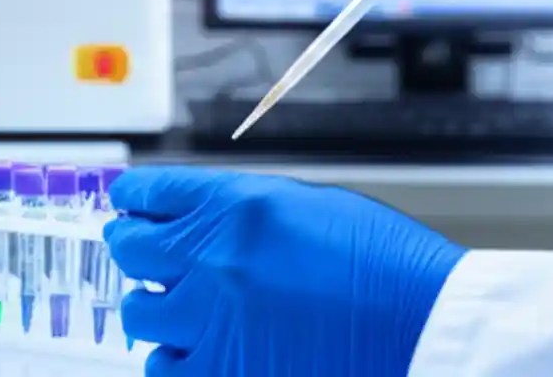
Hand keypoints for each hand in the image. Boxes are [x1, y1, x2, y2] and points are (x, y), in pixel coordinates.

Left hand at [103, 167, 465, 375]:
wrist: (425, 330)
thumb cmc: (384, 267)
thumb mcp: (307, 208)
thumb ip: (239, 212)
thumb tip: (195, 220)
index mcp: (235, 208)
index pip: (150, 194)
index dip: (133, 198)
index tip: (127, 203)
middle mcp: (213, 262)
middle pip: (131, 250)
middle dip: (132, 247)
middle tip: (139, 252)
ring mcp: (213, 324)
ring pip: (138, 313)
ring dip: (152, 308)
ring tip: (175, 309)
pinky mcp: (225, 376)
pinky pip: (162, 368)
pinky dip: (172, 358)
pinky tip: (191, 352)